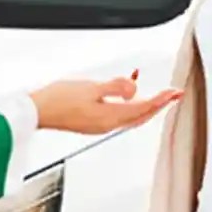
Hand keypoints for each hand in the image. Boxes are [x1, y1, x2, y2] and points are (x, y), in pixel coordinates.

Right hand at [30, 73, 181, 134]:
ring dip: (145, 104)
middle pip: (141, 115)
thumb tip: (134, 86)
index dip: (161, 100)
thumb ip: (115, 86)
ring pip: (131, 116)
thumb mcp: (90, 87)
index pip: (143, 108)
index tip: (174, 93)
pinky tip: (126, 94)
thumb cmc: (58, 99)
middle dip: (158, 105)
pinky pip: (119, 114)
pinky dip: (129, 104)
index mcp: (110, 117)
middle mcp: (107, 124)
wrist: (37, 111)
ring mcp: (100, 125)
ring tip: (155, 94)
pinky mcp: (92, 122)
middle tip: (172, 96)